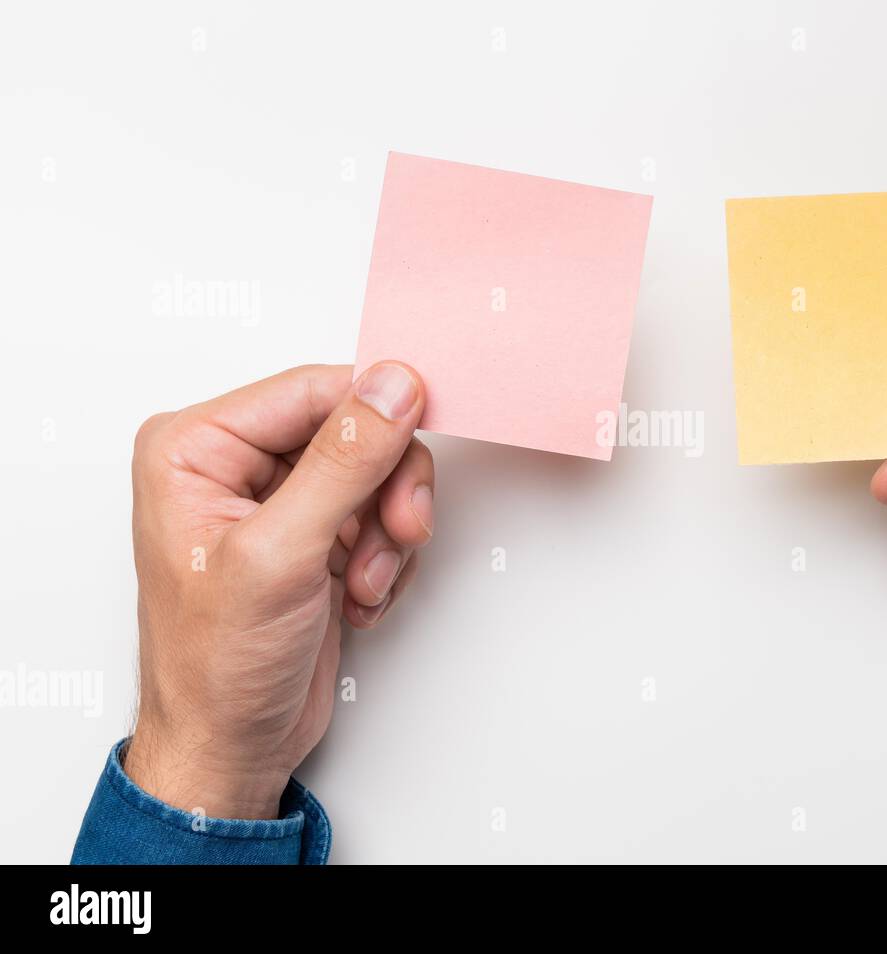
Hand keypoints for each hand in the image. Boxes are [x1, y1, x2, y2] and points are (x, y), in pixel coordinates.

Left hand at [124, 363, 433, 818]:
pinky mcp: (315, 537)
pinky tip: (359, 597)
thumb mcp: (280, 555)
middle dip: (385, 489)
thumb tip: (391, 388)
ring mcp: (278, 502)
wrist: (230, 748)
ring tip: (366, 581)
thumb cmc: (214, 667)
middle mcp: (234, 466)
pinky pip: (383, 514)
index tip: (415, 445)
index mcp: (196, 448)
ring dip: (390, 532)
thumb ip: (342, 463)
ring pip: (377, 473)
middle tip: (398, 532)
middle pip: (354, 429)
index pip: (313, 389)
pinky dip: (388, 559)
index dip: (375, 415)